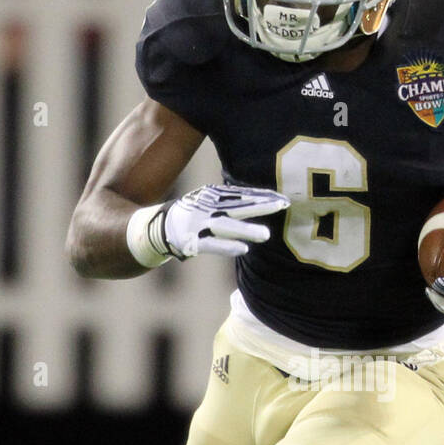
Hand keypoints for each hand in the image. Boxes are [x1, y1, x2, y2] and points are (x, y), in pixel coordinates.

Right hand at [161, 184, 289, 258]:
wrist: (159, 227)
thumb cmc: (193, 214)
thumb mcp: (210, 201)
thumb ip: (231, 201)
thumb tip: (261, 199)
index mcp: (212, 196)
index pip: (242, 195)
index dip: (263, 197)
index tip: (284, 199)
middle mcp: (207, 207)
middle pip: (238, 206)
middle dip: (261, 206)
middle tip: (282, 206)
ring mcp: (199, 224)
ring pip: (226, 226)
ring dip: (246, 230)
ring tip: (266, 234)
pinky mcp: (191, 241)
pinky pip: (212, 245)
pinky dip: (227, 246)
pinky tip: (243, 249)